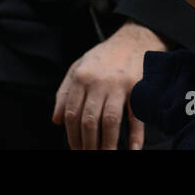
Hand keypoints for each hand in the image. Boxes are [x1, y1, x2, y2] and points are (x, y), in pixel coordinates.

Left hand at [52, 21, 168, 149]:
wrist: (134, 37)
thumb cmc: (104, 56)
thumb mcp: (78, 68)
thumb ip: (64, 93)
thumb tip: (57, 121)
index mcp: (81, 77)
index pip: (72, 114)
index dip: (72, 136)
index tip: (76, 150)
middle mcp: (98, 81)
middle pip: (89, 121)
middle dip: (88, 145)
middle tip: (90, 156)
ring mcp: (119, 84)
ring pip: (110, 121)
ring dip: (108, 144)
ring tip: (106, 156)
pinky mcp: (138, 86)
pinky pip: (135, 114)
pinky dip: (135, 134)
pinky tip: (133, 148)